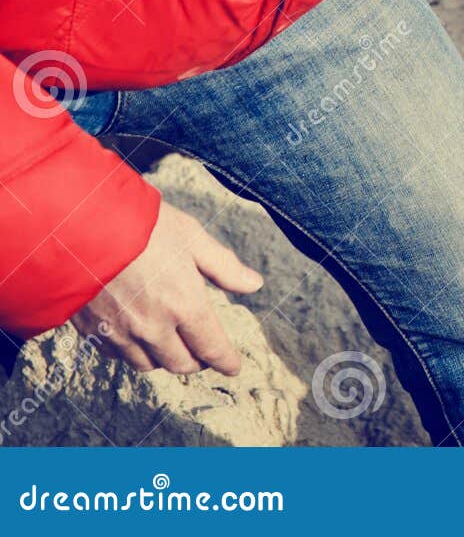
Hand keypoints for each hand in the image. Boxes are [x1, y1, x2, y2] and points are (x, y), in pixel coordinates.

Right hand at [70, 198, 263, 375]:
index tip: (233, 367)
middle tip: (204, 352)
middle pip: (181, 363)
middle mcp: (153, 328)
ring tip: (172, 344)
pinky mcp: (92, 332)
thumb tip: (254, 284)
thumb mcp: (192, 237)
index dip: (226, 361)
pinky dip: (133, 351)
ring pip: (149, 364)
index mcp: (184, 305)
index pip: (211, 347)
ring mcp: (119, 333)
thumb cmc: (141, 226)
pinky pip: (118, 356)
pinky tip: (138, 335)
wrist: (77, 227)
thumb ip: (223, 266)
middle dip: (197, 361)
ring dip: (164, 358)